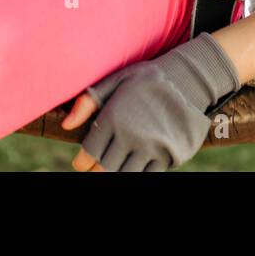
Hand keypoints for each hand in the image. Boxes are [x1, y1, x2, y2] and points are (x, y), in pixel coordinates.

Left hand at [59, 33, 241, 171]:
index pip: (89, 152)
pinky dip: (138, 173)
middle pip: (104, 168)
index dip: (82, 162)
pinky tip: (134, 165)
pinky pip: (148, 176)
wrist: (189, 80)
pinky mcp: (169, 156)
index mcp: (114, 117)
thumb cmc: (147, 79)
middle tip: (96, 166)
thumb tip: (66, 126)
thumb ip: (88, 101)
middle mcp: (132, 135)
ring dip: (116, 173)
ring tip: (113, 165)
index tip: (82, 162)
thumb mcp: (116, 80)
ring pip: (124, 175)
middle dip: (97, 170)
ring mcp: (152, 148)